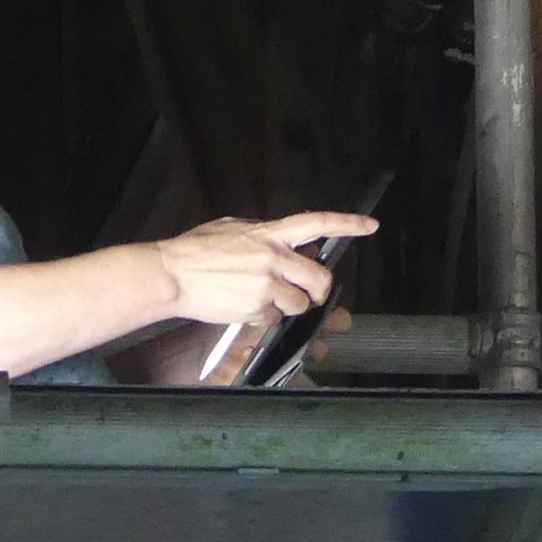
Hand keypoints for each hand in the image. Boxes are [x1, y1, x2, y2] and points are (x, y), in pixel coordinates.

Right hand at [150, 211, 378, 329]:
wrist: (171, 275)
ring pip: (299, 304)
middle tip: (307, 293)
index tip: (370, 226)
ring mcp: (266, 285)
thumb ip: (265, 235)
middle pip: (320, 278)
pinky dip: (263, 317)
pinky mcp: (256, 309)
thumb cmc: (195, 251)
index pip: (317, 223)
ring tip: (261, 299)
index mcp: (269, 233)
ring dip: (287, 306)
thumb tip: (292, 243)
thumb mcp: (233, 229)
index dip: (347, 224)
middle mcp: (273, 258)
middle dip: (318, 290)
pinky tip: (242, 306)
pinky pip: (273, 318)